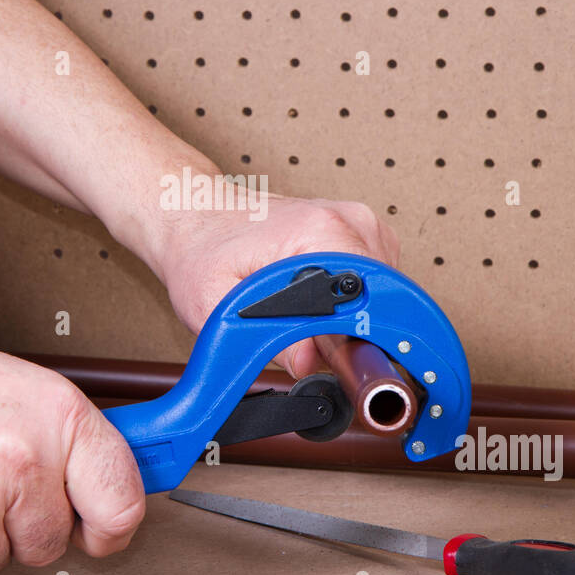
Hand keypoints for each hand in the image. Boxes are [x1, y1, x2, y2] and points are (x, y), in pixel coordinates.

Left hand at [155, 193, 399, 377]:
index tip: (329, 353)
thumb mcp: (213, 305)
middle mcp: (348, 221)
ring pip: (380, 293)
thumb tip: (308, 361)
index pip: (374, 299)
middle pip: (380, 299)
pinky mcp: (357, 231)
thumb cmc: (202, 251)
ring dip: (349, 315)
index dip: (354, 338)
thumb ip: (261, 337)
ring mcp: (358, 223)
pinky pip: (373, 280)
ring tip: (303, 313)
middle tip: (303, 336)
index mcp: (320, 232)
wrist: (194, 214)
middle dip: (347, 331)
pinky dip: (348, 299)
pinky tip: (314, 297)